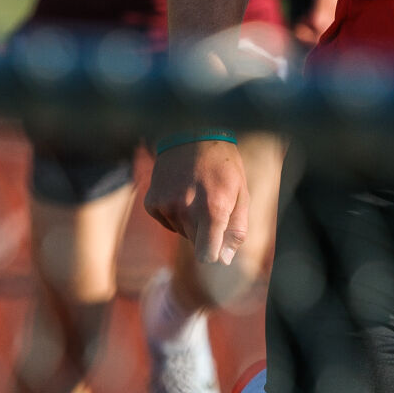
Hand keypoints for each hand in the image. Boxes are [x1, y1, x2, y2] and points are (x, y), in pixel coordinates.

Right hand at [144, 139, 248, 265]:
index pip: (207, 256)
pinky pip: (166, 220)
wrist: (191, 133)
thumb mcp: (242, 192)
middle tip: (211, 203)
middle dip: (205, 232)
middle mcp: (186, 209)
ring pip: (181, 231)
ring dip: (190, 220)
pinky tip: (180, 190)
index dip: (214, 253)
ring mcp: (166, 205)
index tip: (218, 244)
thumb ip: (237, 229)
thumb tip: (224, 259)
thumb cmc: (223, 164)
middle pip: (195, 243)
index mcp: (212, 209)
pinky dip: (174, 212)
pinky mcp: (151, 202)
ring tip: (196, 192)